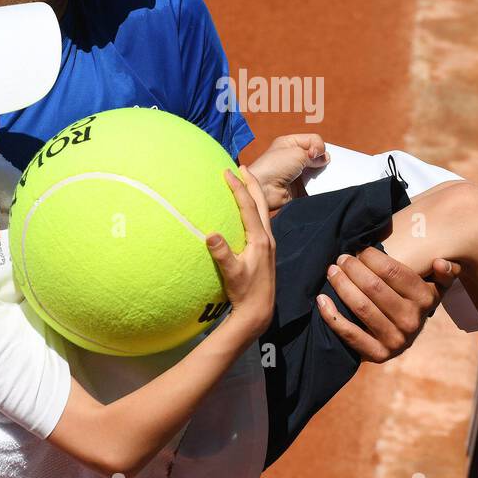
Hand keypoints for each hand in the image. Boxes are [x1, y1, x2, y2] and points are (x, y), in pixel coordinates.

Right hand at [207, 167, 276, 337]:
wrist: (259, 310)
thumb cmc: (244, 293)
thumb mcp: (231, 273)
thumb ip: (222, 254)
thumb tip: (210, 234)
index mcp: (260, 239)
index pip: (248, 206)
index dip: (238, 187)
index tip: (227, 172)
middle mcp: (266, 238)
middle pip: (261, 202)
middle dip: (251, 183)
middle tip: (240, 167)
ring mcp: (267, 244)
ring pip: (262, 210)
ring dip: (253, 194)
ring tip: (243, 182)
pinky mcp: (264, 250)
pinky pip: (259, 221)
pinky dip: (252, 208)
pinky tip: (243, 211)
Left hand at [246, 134, 328, 211]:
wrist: (263, 189)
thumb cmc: (274, 166)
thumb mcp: (297, 152)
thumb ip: (315, 154)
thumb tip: (325, 160)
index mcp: (290, 143)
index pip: (313, 140)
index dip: (318, 146)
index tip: (313, 154)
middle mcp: (293, 157)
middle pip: (316, 156)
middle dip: (320, 160)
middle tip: (317, 165)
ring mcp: (297, 173)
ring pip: (317, 171)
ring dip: (320, 173)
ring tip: (315, 176)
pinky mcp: (299, 188)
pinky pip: (314, 186)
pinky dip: (318, 186)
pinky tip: (315, 186)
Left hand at [316, 248, 461, 361]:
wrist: (403, 336)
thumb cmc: (413, 301)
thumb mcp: (434, 286)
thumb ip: (443, 273)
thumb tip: (441, 262)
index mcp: (427, 299)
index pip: (393, 272)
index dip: (371, 257)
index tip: (358, 249)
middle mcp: (412, 321)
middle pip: (374, 288)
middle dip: (353, 268)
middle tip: (341, 258)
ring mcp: (395, 341)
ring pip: (361, 307)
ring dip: (341, 286)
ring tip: (331, 271)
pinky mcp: (377, 355)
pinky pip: (349, 333)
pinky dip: (332, 315)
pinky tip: (321, 299)